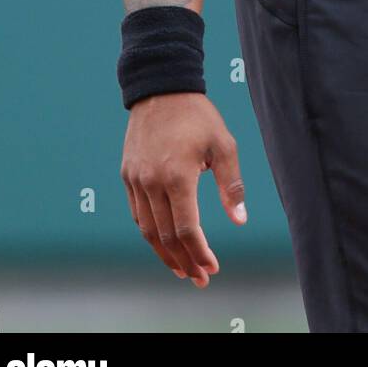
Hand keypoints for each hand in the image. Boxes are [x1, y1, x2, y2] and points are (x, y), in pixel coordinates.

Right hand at [121, 92, 246, 286]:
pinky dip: (149, 231)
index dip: (199, 253)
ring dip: (164, 253)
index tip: (212, 267)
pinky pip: (137, 212)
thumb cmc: (198, 116)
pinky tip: (163, 240)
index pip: (185, 229)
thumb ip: (231, 185)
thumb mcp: (224, 145)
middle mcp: (152, 182)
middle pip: (165, 236)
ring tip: (181, 267)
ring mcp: (136, 179)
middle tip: (199, 277)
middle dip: (183, 261)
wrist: (161, 88)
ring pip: (146, 229)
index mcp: (177, 176)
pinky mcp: (128, 175)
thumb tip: (239, 220)